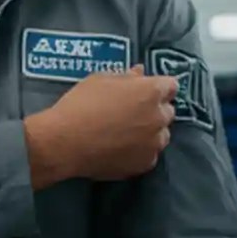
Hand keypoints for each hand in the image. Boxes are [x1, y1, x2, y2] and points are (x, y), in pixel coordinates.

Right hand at [24, 65, 176, 188]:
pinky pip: (149, 155)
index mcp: (150, 92)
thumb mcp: (100, 80)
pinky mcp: (145, 164)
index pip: (171, 86)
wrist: (65, 142)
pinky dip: (140, 151)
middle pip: (167, 112)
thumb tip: (140, 73)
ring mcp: (153, 144)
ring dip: (150, 132)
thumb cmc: (80, 104)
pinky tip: (121, 149)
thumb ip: (126, 77)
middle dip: (154, 110)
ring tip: (127, 134)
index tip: (145, 90)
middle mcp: (158, 118)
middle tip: (131, 112)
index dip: (158, 87)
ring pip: (161, 135)